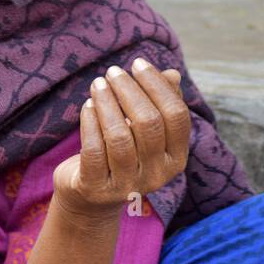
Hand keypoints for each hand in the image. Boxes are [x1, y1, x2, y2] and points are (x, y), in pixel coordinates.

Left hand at [53, 58, 190, 219]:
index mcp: (176, 159)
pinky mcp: (96, 189)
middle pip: (148, 122)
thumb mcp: (141, 134)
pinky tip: (87, 106)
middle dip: (129, 90)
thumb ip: (158, 105)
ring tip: (97, 84)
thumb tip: (172, 73)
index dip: (158, 86)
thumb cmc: (118, 157)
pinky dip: (90, 122)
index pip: (176, 115)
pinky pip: (94, 149)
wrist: (89, 200)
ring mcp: (127, 185)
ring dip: (107, 103)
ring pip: (119, 135)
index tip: (138, 63)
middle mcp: (157, 175)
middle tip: (112, 71)